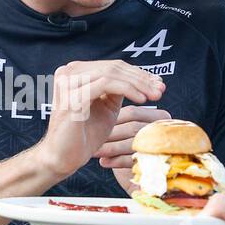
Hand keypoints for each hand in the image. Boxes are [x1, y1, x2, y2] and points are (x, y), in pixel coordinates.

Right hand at [34, 61, 164, 179]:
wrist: (64, 158)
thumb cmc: (84, 135)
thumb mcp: (106, 107)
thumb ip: (118, 90)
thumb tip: (143, 78)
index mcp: (74, 73)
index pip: (112, 66)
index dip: (138, 74)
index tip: (158, 83)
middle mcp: (68, 72)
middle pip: (114, 67)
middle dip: (141, 78)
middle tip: (161, 89)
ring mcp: (68, 82)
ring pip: (112, 73)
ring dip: (138, 84)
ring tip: (155, 96)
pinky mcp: (72, 95)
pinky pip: (106, 84)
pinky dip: (128, 89)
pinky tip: (141, 100)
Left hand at [93, 105, 171, 192]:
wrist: (150, 182)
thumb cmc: (137, 152)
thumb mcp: (132, 133)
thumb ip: (122, 123)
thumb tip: (98, 113)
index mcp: (161, 117)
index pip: (133, 112)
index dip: (113, 118)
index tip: (97, 123)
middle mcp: (165, 130)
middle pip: (132, 127)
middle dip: (110, 134)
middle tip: (93, 137)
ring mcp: (163, 146)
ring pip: (132, 143)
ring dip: (110, 148)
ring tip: (96, 151)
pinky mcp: (157, 164)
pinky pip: (133, 160)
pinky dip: (116, 161)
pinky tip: (104, 162)